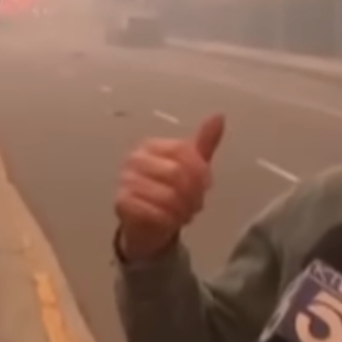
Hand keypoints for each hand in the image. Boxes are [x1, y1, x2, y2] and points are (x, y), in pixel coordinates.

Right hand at [115, 114, 224, 259]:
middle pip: (176, 173)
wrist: (146, 225)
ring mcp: (126, 181)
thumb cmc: (168, 191)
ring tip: (185, 214)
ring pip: (167, 195)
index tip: (207, 185)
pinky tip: (172, 222)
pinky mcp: (122, 204)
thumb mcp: (191, 166)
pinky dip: (170, 221)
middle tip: (196, 204)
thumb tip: (219, 117)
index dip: (201, 171)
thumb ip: (204, 143)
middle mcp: (135, 159)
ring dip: (184, 210)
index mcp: (151, 145)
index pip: (183, 150)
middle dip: (193, 193)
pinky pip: (155, 212)